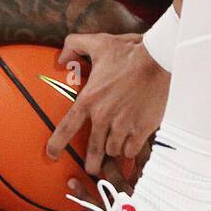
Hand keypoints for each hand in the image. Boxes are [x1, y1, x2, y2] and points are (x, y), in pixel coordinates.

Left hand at [46, 32, 168, 175]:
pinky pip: (131, 150)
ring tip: (116, 147)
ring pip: (113, 150)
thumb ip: (73, 45)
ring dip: (113, 150)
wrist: (158, 59)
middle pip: (93, 150)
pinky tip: (131, 144)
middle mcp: (104, 116)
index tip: (52, 155)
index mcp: (89, 99)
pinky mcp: (142, 128)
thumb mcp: (97, 42)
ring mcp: (123, 124)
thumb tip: (61, 58)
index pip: (67, 128)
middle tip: (91, 167)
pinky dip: (130, 149)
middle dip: (91, 163)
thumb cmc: (128, 51)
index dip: (56, 144)